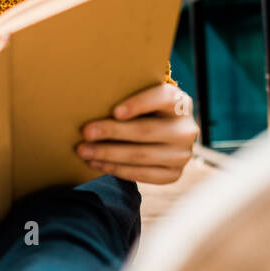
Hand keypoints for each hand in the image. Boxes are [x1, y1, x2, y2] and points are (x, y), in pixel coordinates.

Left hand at [75, 84, 197, 185]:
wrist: (162, 138)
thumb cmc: (143, 112)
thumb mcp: (143, 98)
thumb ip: (127, 96)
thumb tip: (92, 101)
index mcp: (180, 103)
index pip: (162, 98)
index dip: (139, 104)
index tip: (115, 112)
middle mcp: (186, 129)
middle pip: (145, 130)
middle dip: (112, 132)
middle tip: (86, 132)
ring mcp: (182, 154)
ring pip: (141, 155)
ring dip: (108, 154)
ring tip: (83, 151)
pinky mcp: (173, 174)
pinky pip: (142, 174)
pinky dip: (116, 169)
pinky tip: (96, 163)